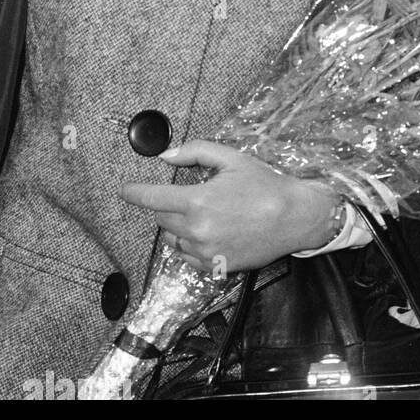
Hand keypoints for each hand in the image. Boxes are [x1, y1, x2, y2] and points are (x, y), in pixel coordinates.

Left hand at [120, 139, 341, 273]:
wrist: (294, 218)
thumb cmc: (265, 185)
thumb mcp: (233, 159)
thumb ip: (195, 153)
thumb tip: (166, 156)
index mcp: (197, 201)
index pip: (152, 198)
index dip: (135, 192)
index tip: (125, 190)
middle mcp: (196, 230)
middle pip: (161, 218)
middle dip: (167, 205)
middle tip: (190, 195)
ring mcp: (204, 252)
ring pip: (173, 238)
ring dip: (178, 225)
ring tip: (204, 214)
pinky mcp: (213, 266)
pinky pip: (187, 256)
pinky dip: (191, 243)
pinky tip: (211, 231)